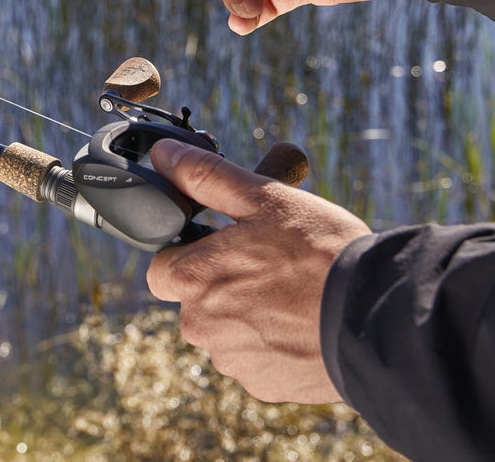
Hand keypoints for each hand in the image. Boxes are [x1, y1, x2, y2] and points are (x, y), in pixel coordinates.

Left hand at [146, 139, 370, 403]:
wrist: (379, 318)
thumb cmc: (320, 252)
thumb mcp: (263, 198)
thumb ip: (205, 176)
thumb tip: (164, 155)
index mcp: (194, 279)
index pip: (160, 267)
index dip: (187, 252)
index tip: (219, 244)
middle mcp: (202, 326)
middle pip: (193, 299)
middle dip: (219, 281)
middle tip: (265, 262)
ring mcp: (233, 361)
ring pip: (224, 328)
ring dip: (245, 312)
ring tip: (290, 290)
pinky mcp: (264, 385)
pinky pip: (254, 356)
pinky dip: (270, 340)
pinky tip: (301, 321)